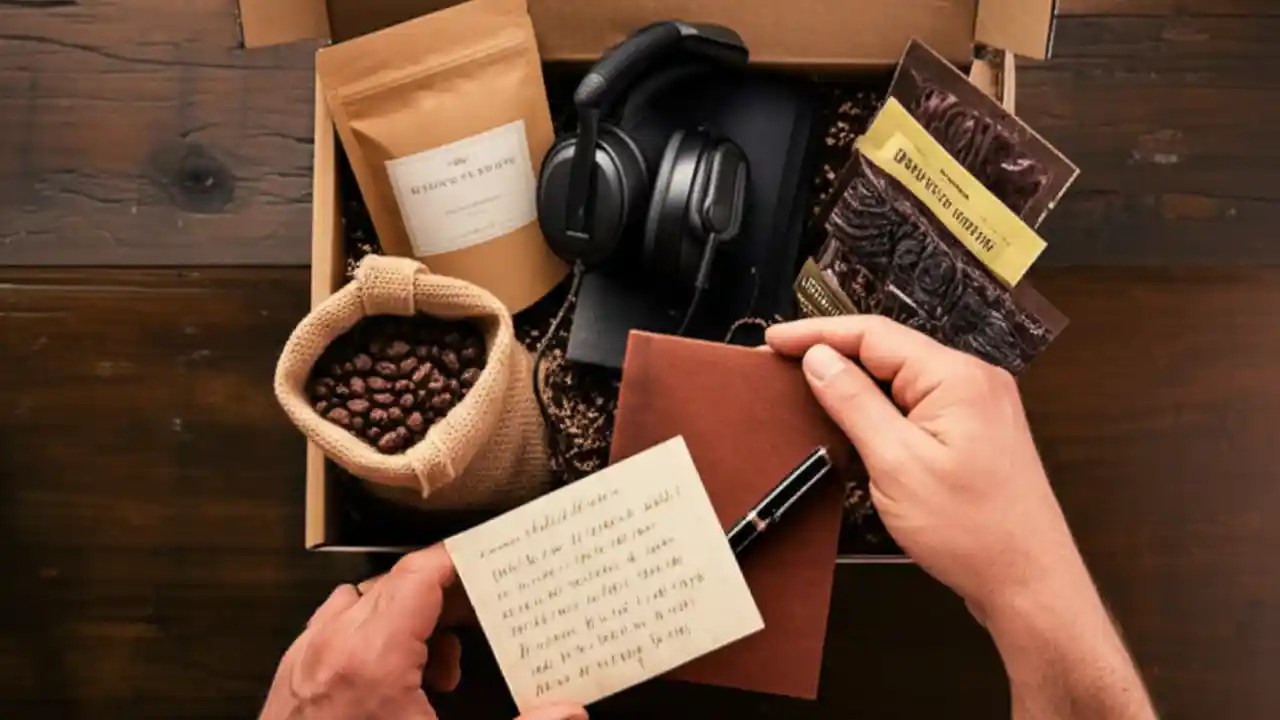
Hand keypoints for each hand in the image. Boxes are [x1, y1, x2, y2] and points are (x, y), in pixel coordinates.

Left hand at [260, 544, 587, 719]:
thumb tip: (566, 712)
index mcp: (374, 660)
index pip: (419, 574)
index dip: (457, 559)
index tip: (487, 559)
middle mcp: (334, 647)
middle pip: (397, 584)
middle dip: (444, 598)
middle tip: (480, 622)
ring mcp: (306, 659)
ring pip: (364, 602)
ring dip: (406, 617)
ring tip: (437, 664)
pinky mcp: (291, 676)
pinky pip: (334, 626)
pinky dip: (368, 634)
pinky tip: (391, 675)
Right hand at [767, 316, 1089, 621]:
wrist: (1030, 584)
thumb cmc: (972, 530)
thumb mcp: (897, 464)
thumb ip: (854, 403)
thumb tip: (819, 359)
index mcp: (955, 377)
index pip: (873, 334)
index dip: (817, 332)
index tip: (774, 340)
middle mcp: (973, 381)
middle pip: (890, 350)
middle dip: (833, 353)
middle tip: (781, 363)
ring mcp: (979, 407)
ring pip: (903, 378)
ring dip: (856, 381)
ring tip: (808, 387)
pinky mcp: (976, 434)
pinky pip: (919, 403)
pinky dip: (882, 406)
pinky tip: (856, 419)